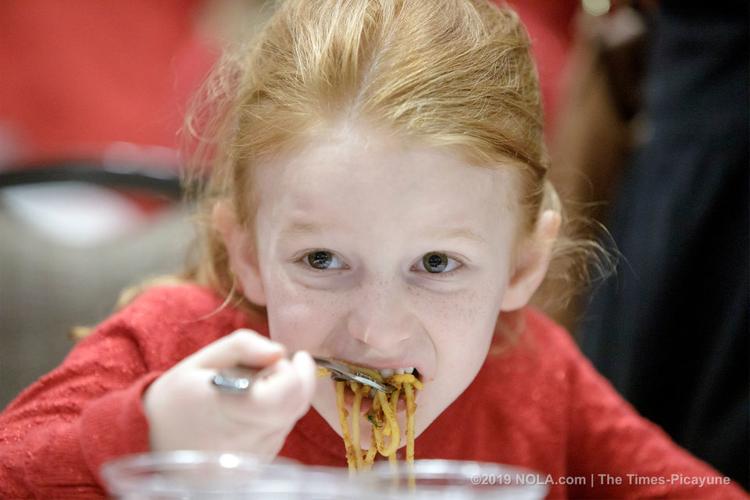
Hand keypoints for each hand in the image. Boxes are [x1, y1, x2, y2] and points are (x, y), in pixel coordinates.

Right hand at [143, 329, 315, 457]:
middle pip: (297, 405)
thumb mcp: (201, 360)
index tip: (287, 355)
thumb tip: (279, 351)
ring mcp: (254, 457)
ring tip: (253, 387)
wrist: (146, 442)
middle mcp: (249, 439)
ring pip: (291, 419)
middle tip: (279, 363)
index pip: (288, 390)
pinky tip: (250, 408)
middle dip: (296, 378)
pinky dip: (275, 416)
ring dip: (285, 397)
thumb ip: (243, 346)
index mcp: (235, 409)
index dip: (294, 369)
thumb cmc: (174, 398)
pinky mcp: (256, 466)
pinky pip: (279, 433)